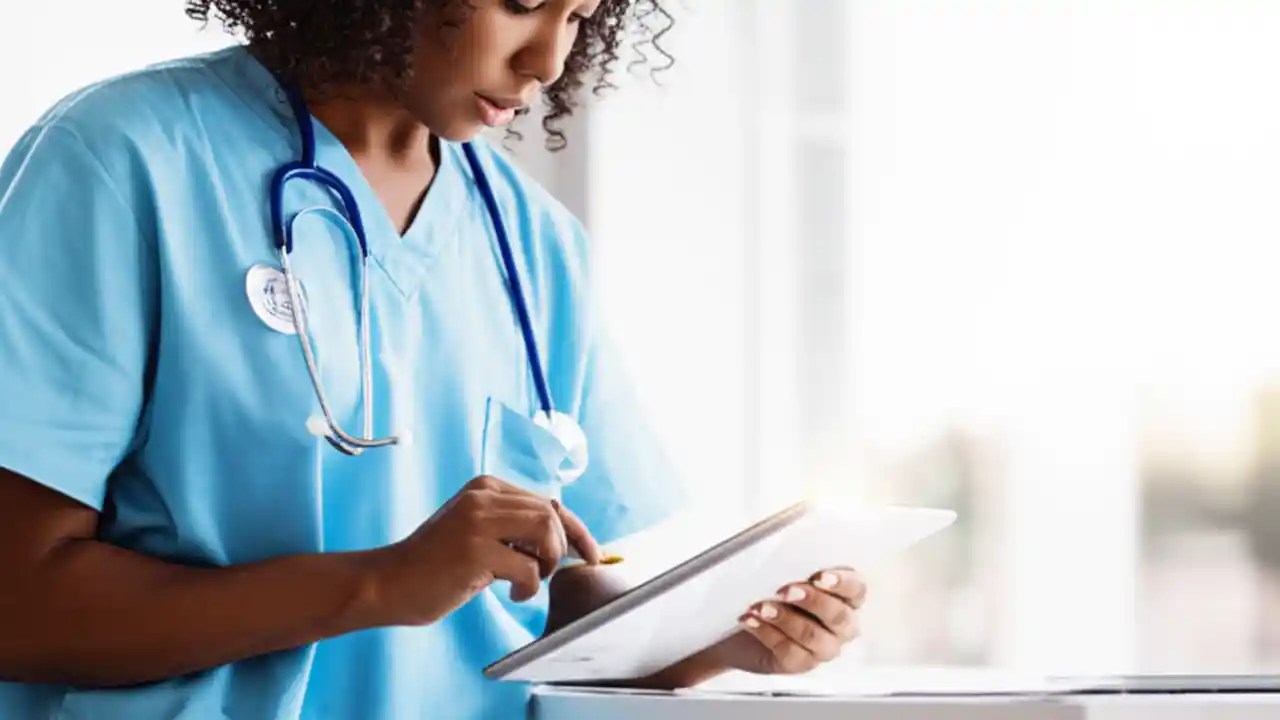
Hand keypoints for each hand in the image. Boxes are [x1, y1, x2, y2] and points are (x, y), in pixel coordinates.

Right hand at [370, 475, 601, 626]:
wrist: (388, 581)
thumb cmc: (434, 564)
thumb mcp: (476, 532)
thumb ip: (512, 527)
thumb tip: (563, 536)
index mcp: (486, 486)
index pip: (547, 502)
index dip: (576, 529)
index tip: (591, 553)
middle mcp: (483, 496)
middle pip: (551, 514)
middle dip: (567, 547)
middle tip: (554, 573)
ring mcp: (478, 521)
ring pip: (546, 533)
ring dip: (548, 563)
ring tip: (530, 579)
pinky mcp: (475, 550)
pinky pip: (529, 568)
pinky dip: (530, 587)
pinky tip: (514, 593)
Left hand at [707, 567, 866, 675]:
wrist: (744, 622)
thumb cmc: (771, 590)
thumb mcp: (785, 572)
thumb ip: (797, 566)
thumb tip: (789, 552)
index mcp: (846, 596)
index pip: (856, 588)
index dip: (841, 583)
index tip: (819, 577)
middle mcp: (842, 625)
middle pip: (838, 615)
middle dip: (811, 601)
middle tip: (784, 590)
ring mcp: (825, 647)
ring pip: (813, 636)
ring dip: (784, 618)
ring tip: (759, 607)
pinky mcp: (802, 663)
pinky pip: (790, 651)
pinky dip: (767, 633)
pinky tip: (750, 620)